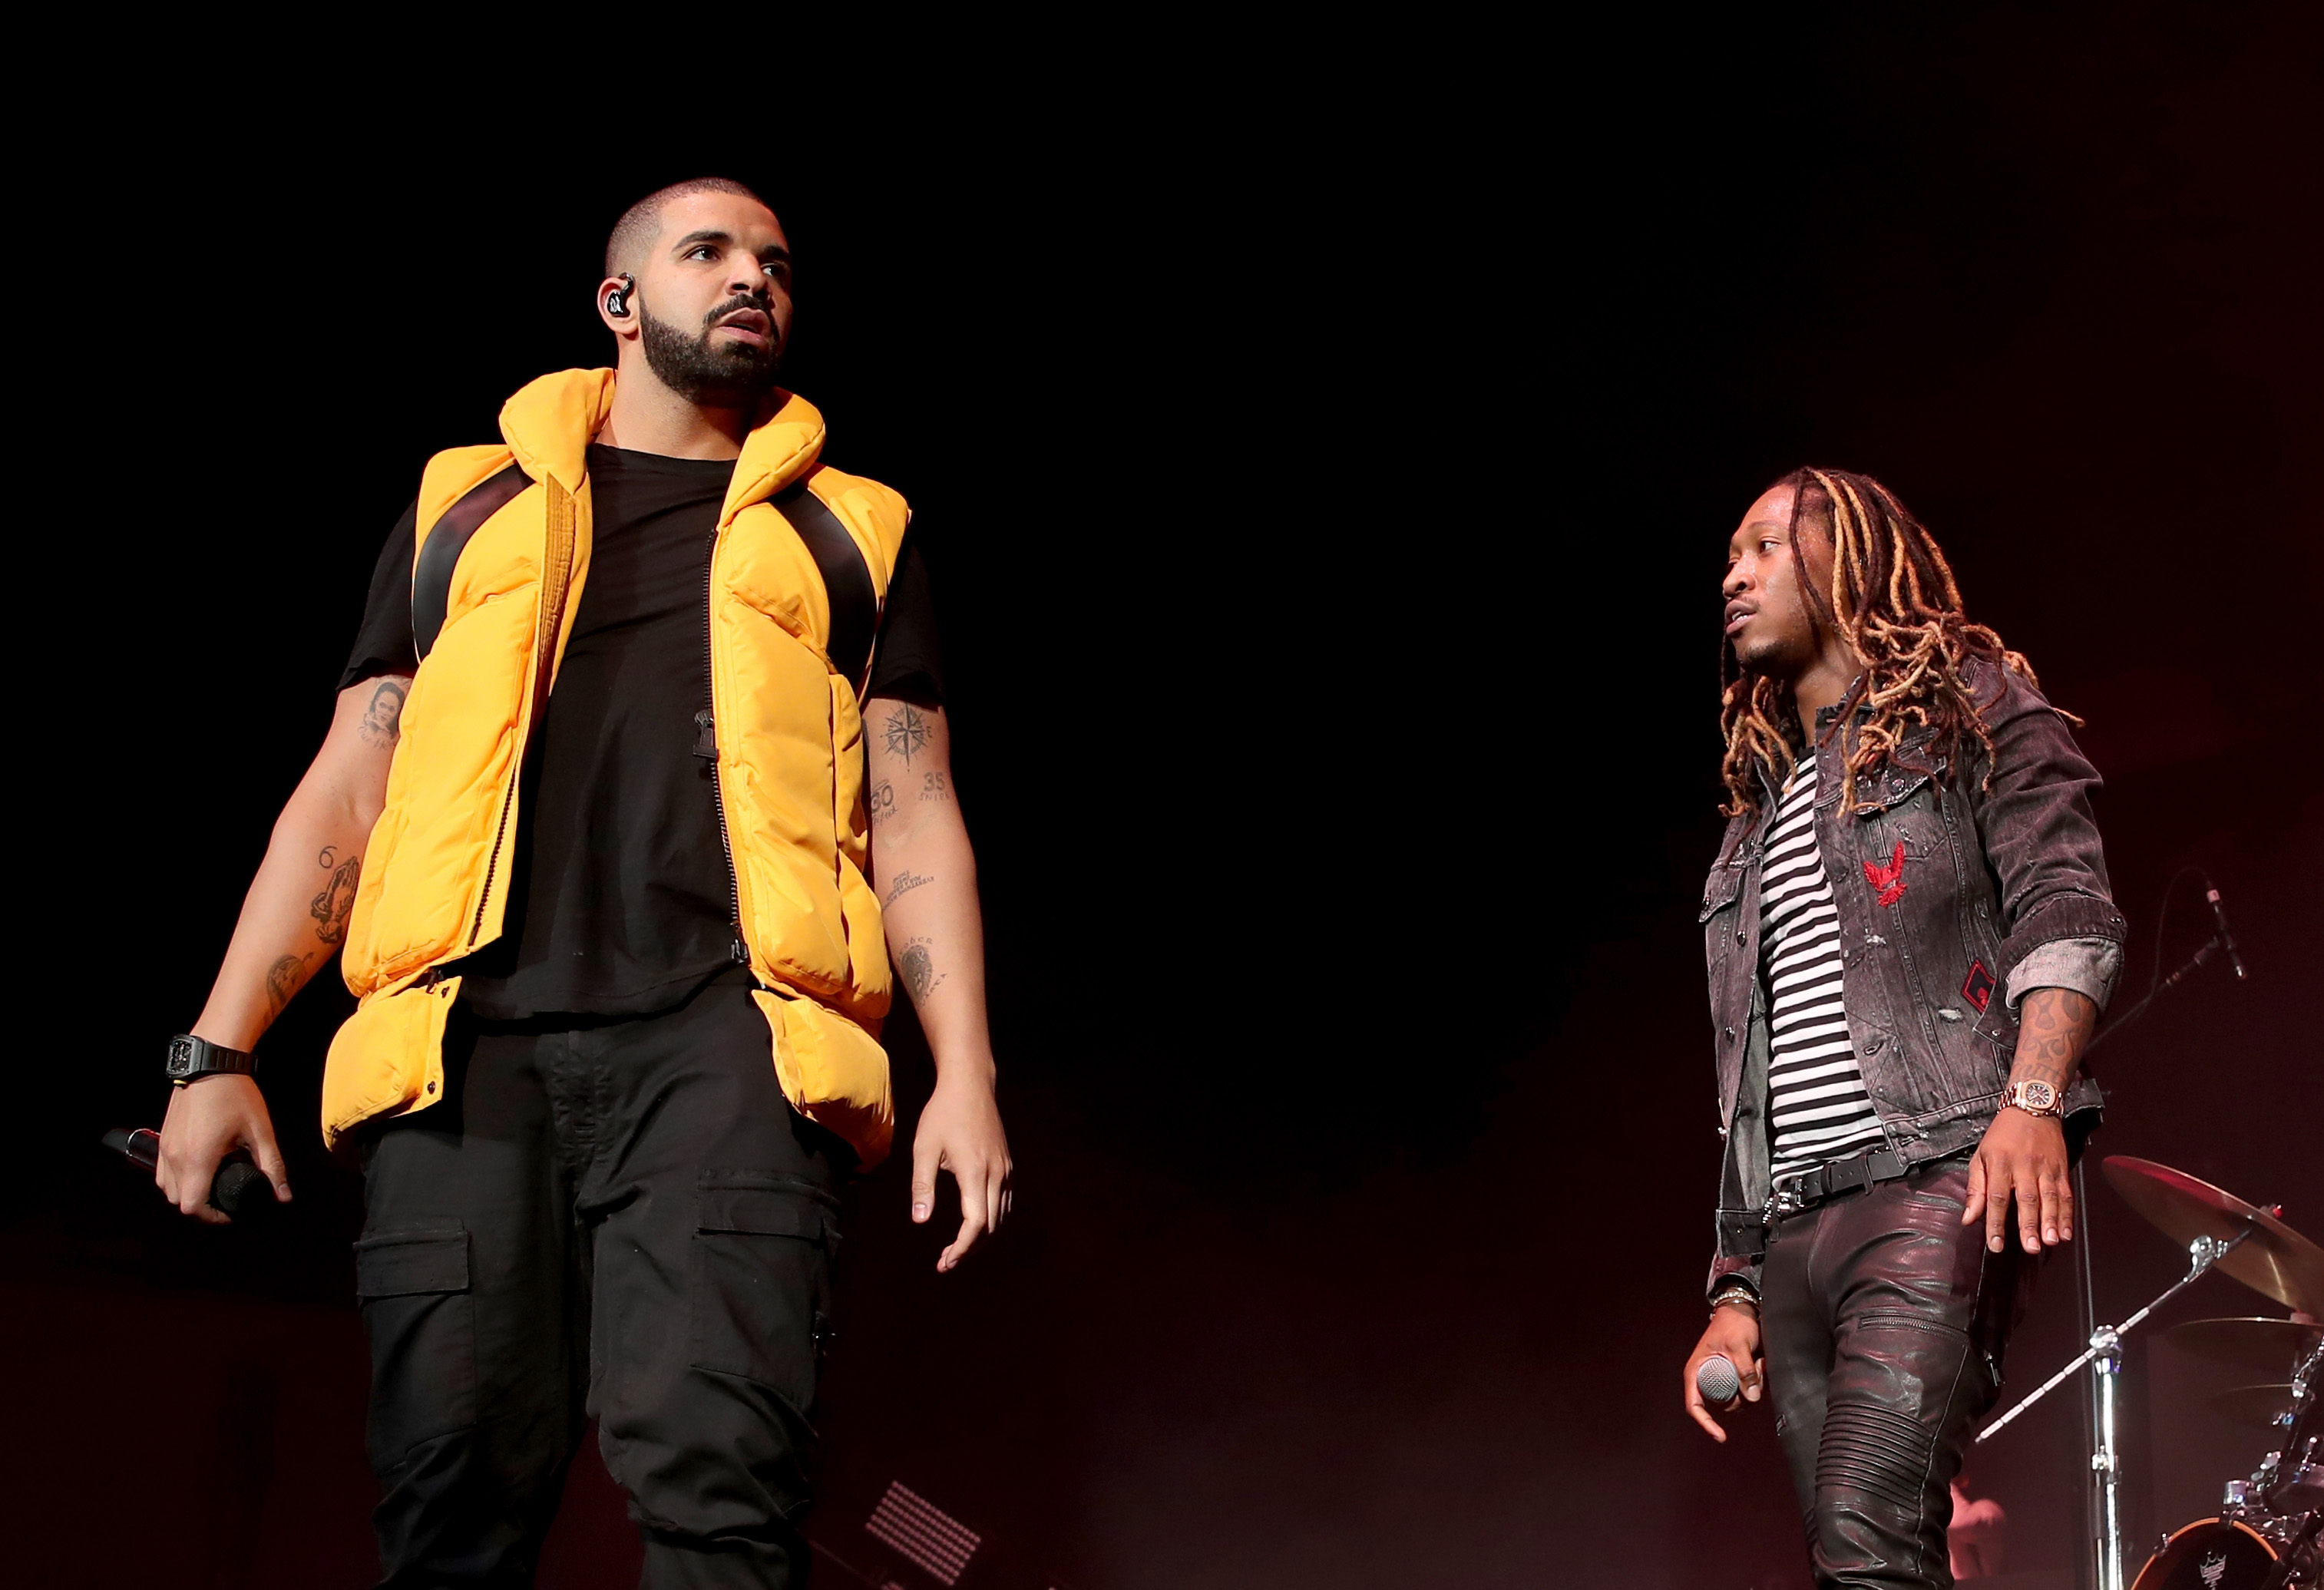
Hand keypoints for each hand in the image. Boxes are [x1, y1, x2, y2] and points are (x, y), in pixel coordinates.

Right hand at [157, 1074, 290, 1224]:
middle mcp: (175, 1156)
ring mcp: (164, 1147)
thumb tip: (282, 1195)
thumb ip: (272, 1166)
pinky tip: (199, 1169)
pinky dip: (177, 1178)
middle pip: (179, 1201)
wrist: (211, 1062)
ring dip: (188, 1192)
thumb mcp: (260, 1131)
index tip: (231, 1210)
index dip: (212, 1216)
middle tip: (226, 1198)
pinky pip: (162, 1171)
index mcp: (198, 1158)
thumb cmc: (236, 1094)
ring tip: (213, 1184)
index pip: (192, 1206)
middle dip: (202, 1206)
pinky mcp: (162, 1136)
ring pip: (167, 1188)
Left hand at [910, 1069, 1011, 1272]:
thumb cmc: (942, 1114)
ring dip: (981, 1236)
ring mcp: (1005, 1169)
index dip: (962, 1248)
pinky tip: (975, 1222)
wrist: (970, 1085)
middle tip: (946, 1261)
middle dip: (969, 1248)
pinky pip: (1005, 1201)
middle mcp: (996, 1174)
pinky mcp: (1007, 1164)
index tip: (945, 1263)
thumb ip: (923, 1185)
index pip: (975, 1223)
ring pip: (1000, 1216)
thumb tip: (920, 1220)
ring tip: (957, 1247)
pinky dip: (991, 1219)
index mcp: (974, 1172)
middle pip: (990, 1226)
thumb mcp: (924, 1148)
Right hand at [1683, 1303, 1764, 1441]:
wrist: (1741, 1309)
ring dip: (1752, 1387)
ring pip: (1737, 1399)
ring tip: (1757, 1363)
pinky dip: (1755, 1382)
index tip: (1720, 1436)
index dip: (1705, 1423)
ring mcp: (1720, 1377)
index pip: (1694, 1405)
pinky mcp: (1733, 1376)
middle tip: (1755, 1372)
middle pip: (1723, 1405)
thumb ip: (1745, 1372)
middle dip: (1742, 1396)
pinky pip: (1745, 1390)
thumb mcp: (1739, 1346)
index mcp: (1696, 1372)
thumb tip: (1752, 1398)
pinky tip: (1759, 1362)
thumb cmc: (1733, 1324)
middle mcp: (1706, 1378)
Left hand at [1963, 1107, 2070, 1253]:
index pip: (1996, 1197)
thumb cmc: (2001, 1137)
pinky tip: (2066, 1233)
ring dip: (2052, 1222)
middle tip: (2031, 1248)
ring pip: (2050, 1197)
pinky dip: (2067, 1215)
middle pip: (2027, 1199)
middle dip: (2029, 1225)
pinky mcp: (2062, 1169)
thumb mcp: (1980, 1157)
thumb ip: (1975, 1189)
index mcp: (1999, 1164)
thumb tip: (1968, 1219)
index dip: (1995, 1222)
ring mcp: (2045, 1168)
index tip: (1995, 1245)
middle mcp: (2024, 1166)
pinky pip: (2065, 1195)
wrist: (2031, 1108)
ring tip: (2051, 1242)